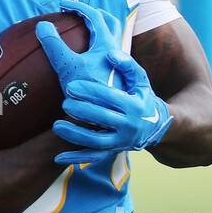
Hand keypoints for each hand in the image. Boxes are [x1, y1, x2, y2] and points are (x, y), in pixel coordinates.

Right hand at [36, 2, 120, 93]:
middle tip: (82, 13)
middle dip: (97, 14)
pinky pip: (109, 57)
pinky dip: (99, 51)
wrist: (109, 118)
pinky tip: (89, 62)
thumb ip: (54, 46)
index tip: (64, 5)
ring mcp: (118, 66)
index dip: (78, 6)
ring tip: (86, 34)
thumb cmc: (91, 92)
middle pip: (111, 23)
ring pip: (113, 41)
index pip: (95, 16)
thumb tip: (42, 26)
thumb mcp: (68, 67)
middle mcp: (117, 53)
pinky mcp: (115, 79)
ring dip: (101, 33)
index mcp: (107, 44)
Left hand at [51, 50, 172, 164]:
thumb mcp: (140, 79)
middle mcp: (128, 126)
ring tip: (57, 126)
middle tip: (64, 103)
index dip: (90, 92)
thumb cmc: (142, 97)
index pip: (110, 98)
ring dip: (76, 135)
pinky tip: (58, 158)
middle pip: (103, 119)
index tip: (71, 85)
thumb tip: (110, 54)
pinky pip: (93, 157)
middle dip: (82, 112)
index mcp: (134, 106)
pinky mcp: (112, 151)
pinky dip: (76, 159)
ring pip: (96, 141)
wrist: (154, 126)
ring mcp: (120, 141)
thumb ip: (127, 64)